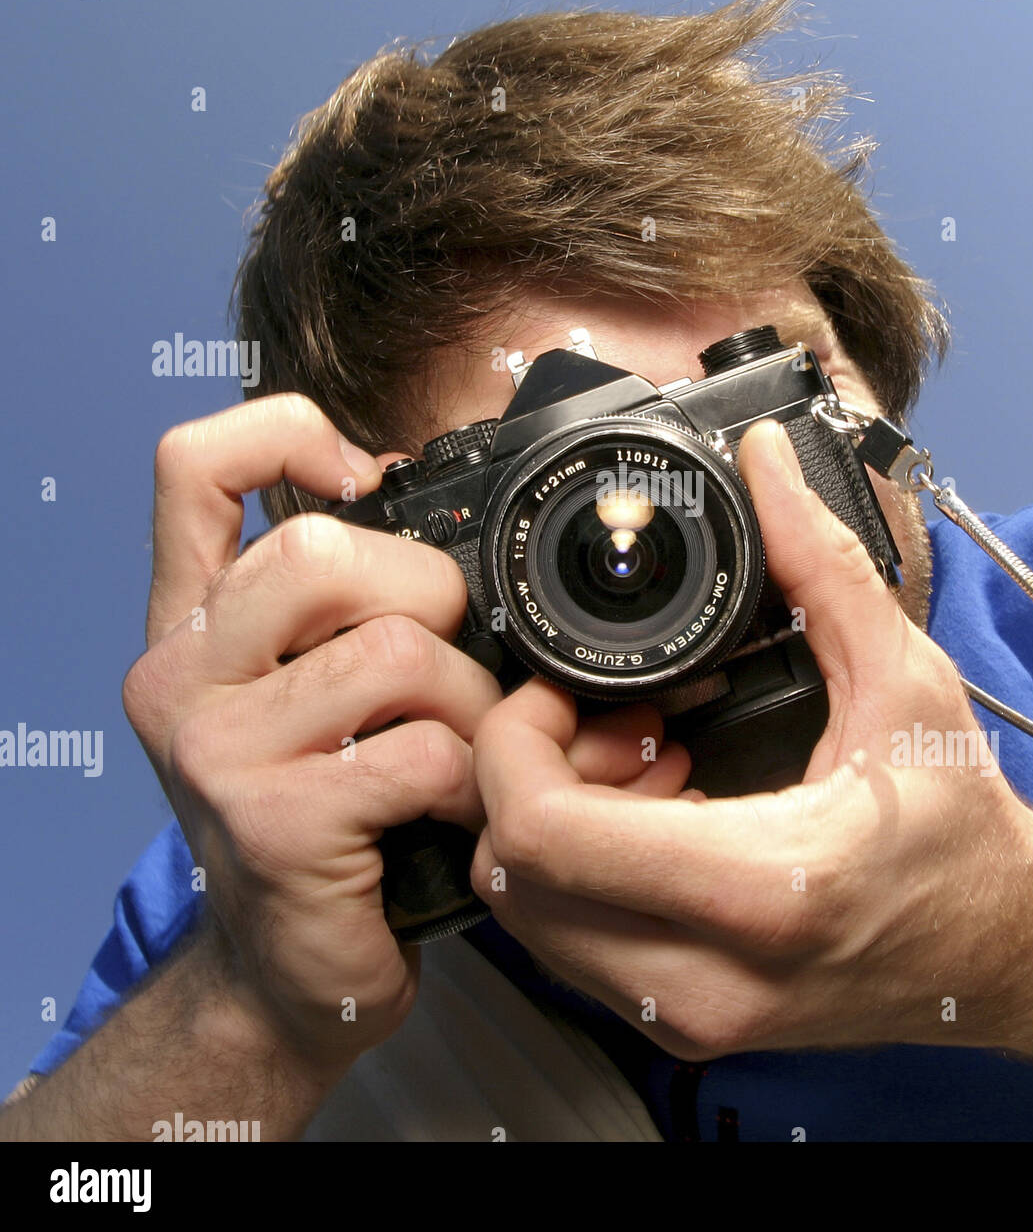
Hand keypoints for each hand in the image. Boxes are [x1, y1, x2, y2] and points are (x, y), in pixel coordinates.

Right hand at [122, 396, 681, 1070]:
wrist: (290, 977)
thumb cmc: (328, 823)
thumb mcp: (313, 697)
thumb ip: (340, 605)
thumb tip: (421, 496)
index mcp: (193, 624)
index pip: (194, 466)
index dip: (287, 433)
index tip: (365, 475)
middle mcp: (181, 673)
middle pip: (322, 547)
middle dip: (431, 595)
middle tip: (448, 666)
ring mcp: (217, 748)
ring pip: (396, 649)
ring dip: (469, 701)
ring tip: (462, 750)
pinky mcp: (275, 821)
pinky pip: (424, 751)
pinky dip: (472, 779)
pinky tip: (453, 811)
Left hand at [470, 419, 1032, 1059]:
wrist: (1005, 952)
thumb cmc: (963, 828)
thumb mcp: (902, 679)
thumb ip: (819, 562)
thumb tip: (765, 463)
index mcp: (760, 885)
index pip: (542, 833)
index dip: (518, 743)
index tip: (567, 694)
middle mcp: (707, 973)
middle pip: (509, 874)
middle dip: (526, 776)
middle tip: (605, 722)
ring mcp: (689, 1012)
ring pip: (523, 916)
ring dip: (548, 823)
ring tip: (634, 763)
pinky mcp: (682, 1021)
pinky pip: (566, 943)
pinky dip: (576, 869)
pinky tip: (647, 812)